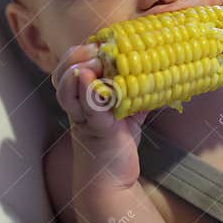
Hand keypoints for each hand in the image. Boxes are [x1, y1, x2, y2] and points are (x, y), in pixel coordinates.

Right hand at [51, 44, 147, 189]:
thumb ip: (137, 88)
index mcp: (82, 96)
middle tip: (94, 49)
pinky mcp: (95, 131)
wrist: (112, 180)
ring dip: (77, 72)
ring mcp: (83, 119)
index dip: (80, 51)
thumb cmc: (117, 142)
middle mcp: (77, 106)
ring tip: (92, 62)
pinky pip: (89, 110)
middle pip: (61, 75)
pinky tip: (96, 85)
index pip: (71, 66)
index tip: (99, 41)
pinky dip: (90, 95)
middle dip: (74, 58)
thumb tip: (161, 65)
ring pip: (67, 92)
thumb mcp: (128, 109)